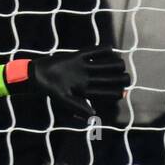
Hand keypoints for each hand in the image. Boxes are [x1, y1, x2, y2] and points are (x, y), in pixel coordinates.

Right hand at [12, 47, 129, 119]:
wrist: (36, 75)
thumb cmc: (49, 90)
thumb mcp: (63, 100)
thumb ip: (78, 107)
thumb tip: (94, 116)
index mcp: (84, 91)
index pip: (103, 92)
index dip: (114, 93)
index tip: (124, 92)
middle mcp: (85, 79)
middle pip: (106, 78)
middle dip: (118, 78)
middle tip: (127, 77)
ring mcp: (82, 68)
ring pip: (102, 65)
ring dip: (112, 64)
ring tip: (121, 64)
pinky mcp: (76, 57)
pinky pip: (91, 52)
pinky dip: (101, 50)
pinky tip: (111, 49)